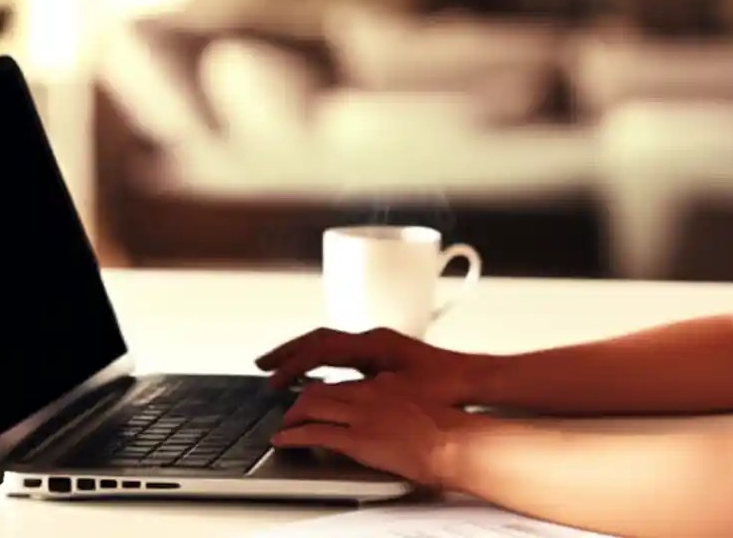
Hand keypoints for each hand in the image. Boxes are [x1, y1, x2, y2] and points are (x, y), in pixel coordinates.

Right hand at [255, 327, 491, 405]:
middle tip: (261, 365)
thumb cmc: (443, 386)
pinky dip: (319, 361)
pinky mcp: (382, 355)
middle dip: (287, 352)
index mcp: (372, 343)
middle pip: (318, 339)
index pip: (321, 349)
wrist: (471, 378)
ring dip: (302, 355)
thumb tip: (327, 393)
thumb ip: (360, 391)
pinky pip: (340, 353)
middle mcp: (372, 339)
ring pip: (328, 344)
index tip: (273, 382)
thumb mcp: (397, 392)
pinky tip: (313, 376)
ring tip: (279, 369)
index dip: (292, 365)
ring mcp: (376, 345)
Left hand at [271, 373, 482, 488]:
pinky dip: (293, 436)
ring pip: (311, 406)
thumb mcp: (418, 405)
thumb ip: (398, 405)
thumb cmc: (447, 429)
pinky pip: (314, 433)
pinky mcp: (357, 439)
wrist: (456, 443)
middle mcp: (368, 393)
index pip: (341, 382)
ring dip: (292, 416)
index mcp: (383, 384)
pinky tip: (283, 440)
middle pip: (320, 390)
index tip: (310, 396)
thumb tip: (391, 415)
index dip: (319, 390)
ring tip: (283, 426)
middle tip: (288, 410)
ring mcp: (361, 415)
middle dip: (298, 400)